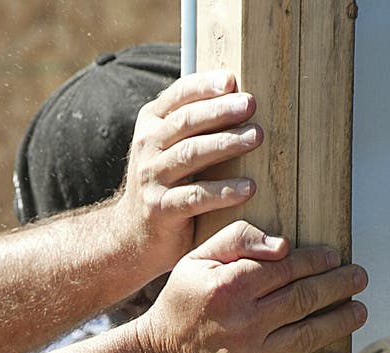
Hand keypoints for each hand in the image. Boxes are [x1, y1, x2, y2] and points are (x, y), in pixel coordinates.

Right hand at [113, 70, 261, 279]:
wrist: (133, 234)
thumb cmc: (164, 185)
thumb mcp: (168, 150)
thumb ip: (191, 126)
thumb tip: (240, 95)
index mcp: (150, 126)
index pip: (177, 96)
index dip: (204, 86)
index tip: (231, 80)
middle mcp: (147, 148)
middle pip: (185, 122)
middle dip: (220, 111)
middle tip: (251, 104)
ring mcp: (151, 179)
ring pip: (189, 155)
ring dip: (225, 143)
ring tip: (256, 137)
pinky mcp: (160, 210)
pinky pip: (194, 197)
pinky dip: (222, 191)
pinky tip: (248, 188)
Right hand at [135, 220, 368, 352]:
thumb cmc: (179, 307)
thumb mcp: (196, 261)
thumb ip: (237, 240)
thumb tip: (283, 245)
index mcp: (231, 287)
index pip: (288, 268)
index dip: (319, 260)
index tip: (334, 258)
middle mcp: (244, 323)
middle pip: (306, 298)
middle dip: (340, 285)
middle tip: (359, 278)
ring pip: (309, 336)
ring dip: (341, 322)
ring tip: (358, 312)